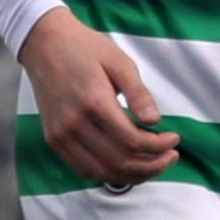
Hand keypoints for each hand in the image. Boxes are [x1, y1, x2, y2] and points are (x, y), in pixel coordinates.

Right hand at [22, 7, 178, 186]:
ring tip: (153, 165)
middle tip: (170, 157)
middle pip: (119, 162)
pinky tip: (126, 166)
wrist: (44, 44)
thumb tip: (154, 121)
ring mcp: (61, 135)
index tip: (174, 139)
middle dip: (151, 165)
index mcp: (94, 102)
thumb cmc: (84, 48)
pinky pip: (82, 169)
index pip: (132, 140)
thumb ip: (138, 93)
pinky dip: (107, 174)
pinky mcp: (53, 139)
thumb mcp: (119, 62)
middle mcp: (74, 124)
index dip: (158, 147)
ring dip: (132, 175)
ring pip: (101, 172)